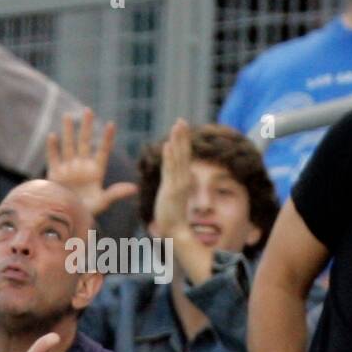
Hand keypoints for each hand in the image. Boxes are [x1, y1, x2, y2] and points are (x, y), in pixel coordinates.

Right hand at [45, 109, 136, 216]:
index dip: (107, 139)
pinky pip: (53, 158)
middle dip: (87, 127)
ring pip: (69, 146)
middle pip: (85, 143)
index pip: (103, 151)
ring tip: (68, 116)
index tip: (112, 125)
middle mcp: (82, 166)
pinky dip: (52, 148)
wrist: (67, 219)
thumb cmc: (87, 211)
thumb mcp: (103, 202)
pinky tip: (53, 136)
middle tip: (88, 110)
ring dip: (69, 132)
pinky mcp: (55, 173)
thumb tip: (134, 188)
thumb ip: (116, 193)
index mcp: (96, 171)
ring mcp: (68, 168)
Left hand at [151, 118, 193, 238]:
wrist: (176, 232)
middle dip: (182, 136)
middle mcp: (183, 179)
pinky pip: (171, 170)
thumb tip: (177, 175)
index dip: (183, 141)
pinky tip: (168, 145)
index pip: (183, 156)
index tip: (181, 127)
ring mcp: (178, 184)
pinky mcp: (171, 190)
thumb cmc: (173, 217)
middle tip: (181, 120)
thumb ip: (174, 183)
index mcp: (182, 179)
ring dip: (178, 141)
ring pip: (179, 158)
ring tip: (177, 126)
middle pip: (183, 153)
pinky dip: (170, 157)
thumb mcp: (174, 195)